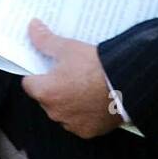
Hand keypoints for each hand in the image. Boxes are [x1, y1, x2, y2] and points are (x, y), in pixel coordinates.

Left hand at [21, 18, 123, 139]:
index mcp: (45, 92)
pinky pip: (79, 122)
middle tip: (69, 75)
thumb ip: (45, 40)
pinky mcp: (89, 131)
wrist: (129, 84)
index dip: (38, 74)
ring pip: (62, 111)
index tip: (48, 68)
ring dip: (68, 102)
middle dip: (53, 87)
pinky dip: (83, 114)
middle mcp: (55, 112)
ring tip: (83, 87)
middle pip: (45, 98)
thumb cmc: (96, 67)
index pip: (29, 83)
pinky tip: (93, 101)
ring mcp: (72, 124)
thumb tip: (33, 27)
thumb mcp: (68, 47)